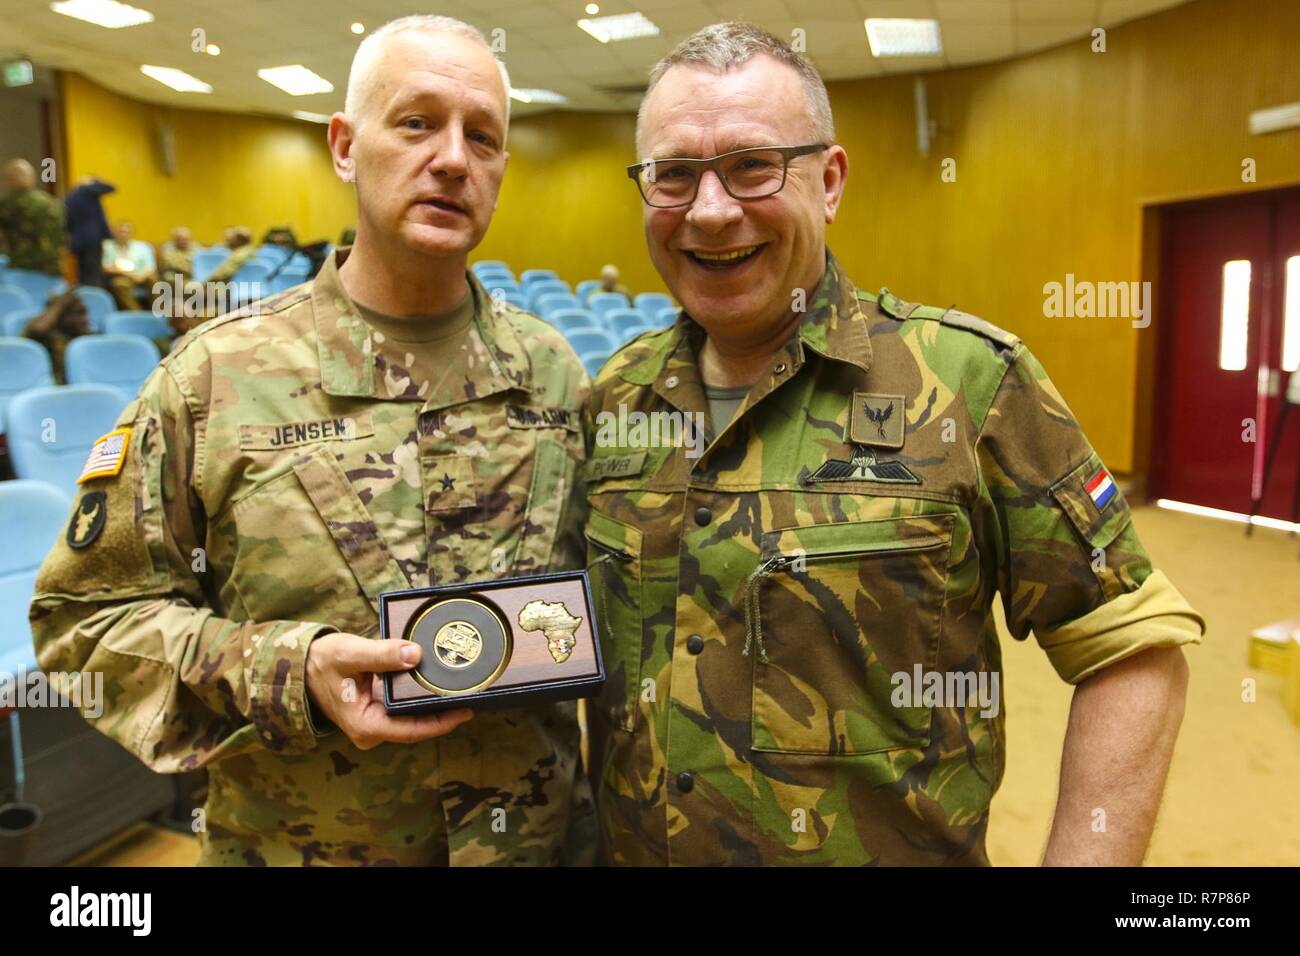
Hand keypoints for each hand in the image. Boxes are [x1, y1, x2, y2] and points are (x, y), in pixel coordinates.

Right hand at [305, 633, 471, 749]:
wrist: (301, 665)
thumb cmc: (322, 662)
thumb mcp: (350, 654)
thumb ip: (382, 655)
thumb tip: (414, 654)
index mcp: (366, 726)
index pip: (414, 730)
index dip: (442, 722)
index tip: (466, 710)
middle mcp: (372, 731)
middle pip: (417, 726)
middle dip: (444, 712)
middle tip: (472, 694)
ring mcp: (375, 723)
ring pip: (412, 719)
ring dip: (434, 706)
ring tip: (463, 691)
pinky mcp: (377, 713)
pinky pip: (405, 710)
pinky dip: (421, 699)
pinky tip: (439, 686)